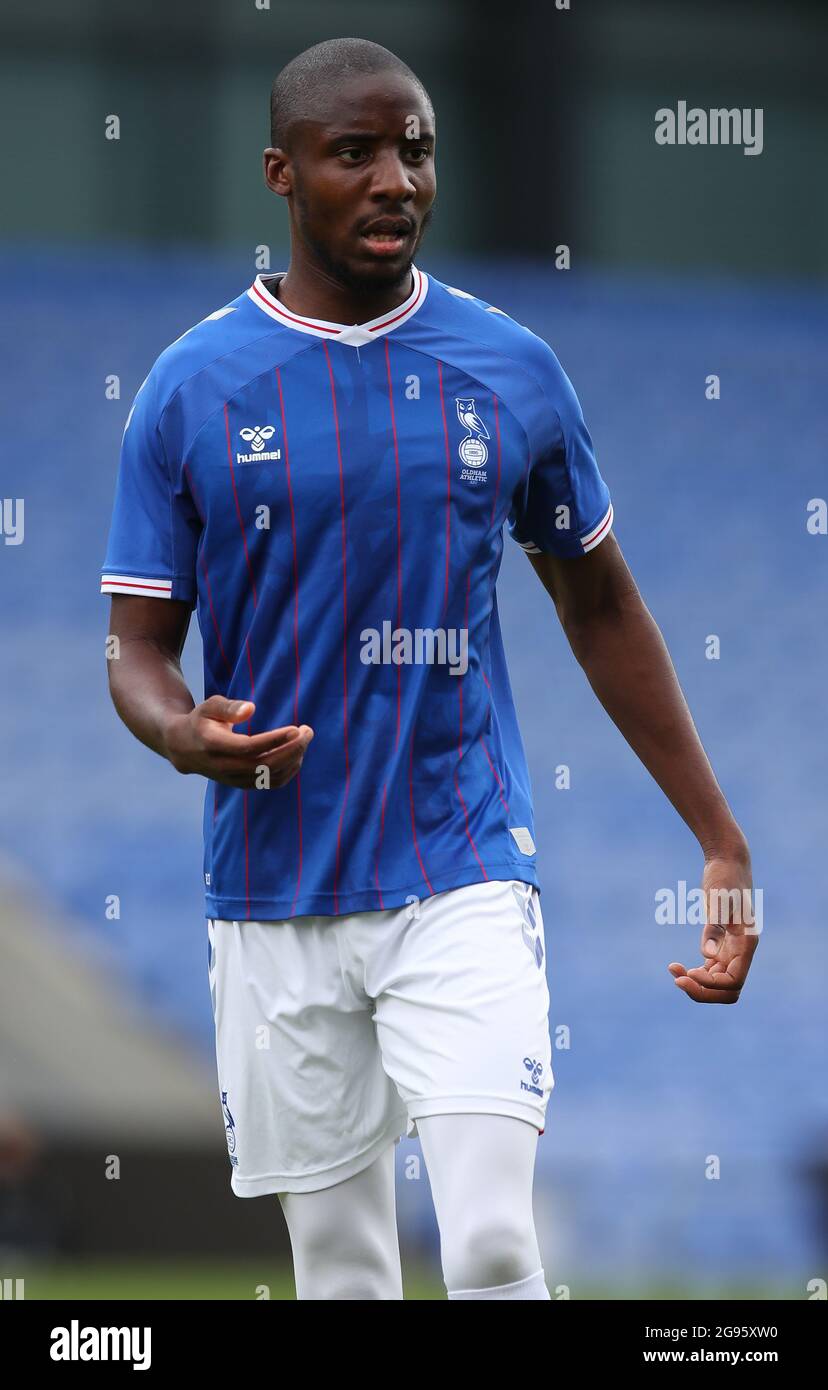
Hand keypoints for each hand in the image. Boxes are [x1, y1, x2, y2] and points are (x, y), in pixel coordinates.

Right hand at [163, 697, 312, 788]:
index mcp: (213, 744)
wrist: (184, 748)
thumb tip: (251, 709)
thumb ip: (228, 707)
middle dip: (291, 750)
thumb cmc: (201, 720)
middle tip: (308, 732)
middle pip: (264, 765)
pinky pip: (269, 784)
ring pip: (269, 777)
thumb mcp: (209, 706)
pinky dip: (287, 771)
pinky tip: (297, 754)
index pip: (249, 747)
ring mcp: (233, 779)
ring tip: (304, 739)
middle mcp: (223, 766)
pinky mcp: (241, 784)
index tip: (296, 729)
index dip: (275, 740)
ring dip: (292, 760)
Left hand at [668, 849, 757, 1002]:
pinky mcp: (721, 943)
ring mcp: (732, 949)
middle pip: (728, 990)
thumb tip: (708, 956)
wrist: (727, 861)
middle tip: (677, 979)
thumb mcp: (718, 899)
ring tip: (673, 970)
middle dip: (703, 991)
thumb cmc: (725, 877)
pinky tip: (675, 966)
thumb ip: (714, 927)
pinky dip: (695, 973)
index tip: (687, 972)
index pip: (733, 982)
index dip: (710, 985)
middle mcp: (742, 951)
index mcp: (747, 944)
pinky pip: (710, 970)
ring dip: (696, 983)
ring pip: (717, 983)